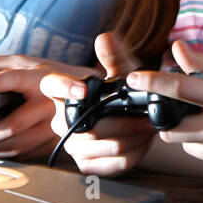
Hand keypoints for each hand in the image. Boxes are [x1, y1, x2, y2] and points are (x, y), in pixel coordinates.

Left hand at [0, 52, 97, 159]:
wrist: (88, 91)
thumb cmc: (50, 74)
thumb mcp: (23, 61)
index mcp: (36, 78)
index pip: (13, 78)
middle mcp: (46, 101)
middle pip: (15, 123)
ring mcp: (53, 123)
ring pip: (22, 142)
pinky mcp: (56, 138)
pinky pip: (30, 152)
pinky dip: (10, 155)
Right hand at [38, 31, 158, 175]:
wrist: (124, 117)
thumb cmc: (121, 91)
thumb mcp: (121, 71)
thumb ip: (115, 55)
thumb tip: (106, 38)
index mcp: (63, 92)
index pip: (52, 85)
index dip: (64, 87)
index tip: (82, 90)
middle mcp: (61, 121)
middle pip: (93, 127)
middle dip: (127, 123)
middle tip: (148, 117)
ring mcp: (72, 145)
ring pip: (108, 146)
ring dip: (135, 138)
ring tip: (150, 127)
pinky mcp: (86, 164)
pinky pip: (113, 164)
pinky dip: (135, 153)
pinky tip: (143, 142)